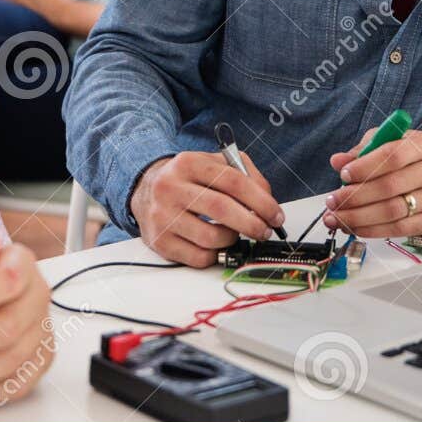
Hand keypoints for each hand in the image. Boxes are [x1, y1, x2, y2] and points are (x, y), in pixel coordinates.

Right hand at [130, 150, 286, 267]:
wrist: (146, 190)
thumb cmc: (189, 179)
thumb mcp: (214, 164)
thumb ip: (246, 174)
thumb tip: (267, 200)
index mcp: (188, 163)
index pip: (233, 181)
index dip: (261, 201)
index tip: (275, 215)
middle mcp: (170, 188)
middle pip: (222, 209)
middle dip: (252, 224)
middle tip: (265, 231)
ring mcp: (162, 216)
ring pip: (211, 238)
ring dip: (232, 239)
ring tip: (234, 233)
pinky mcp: (159, 241)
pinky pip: (198, 257)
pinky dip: (215, 254)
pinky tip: (215, 244)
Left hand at [322, 128, 421, 236]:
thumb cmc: (415, 159)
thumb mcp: (393, 143)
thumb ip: (365, 150)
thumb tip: (337, 161)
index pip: (392, 155)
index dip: (364, 167)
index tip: (342, 175)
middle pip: (389, 187)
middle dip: (355, 197)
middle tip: (332, 202)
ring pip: (393, 211)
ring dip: (359, 218)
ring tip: (336, 219)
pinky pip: (400, 229)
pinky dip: (373, 230)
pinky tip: (355, 228)